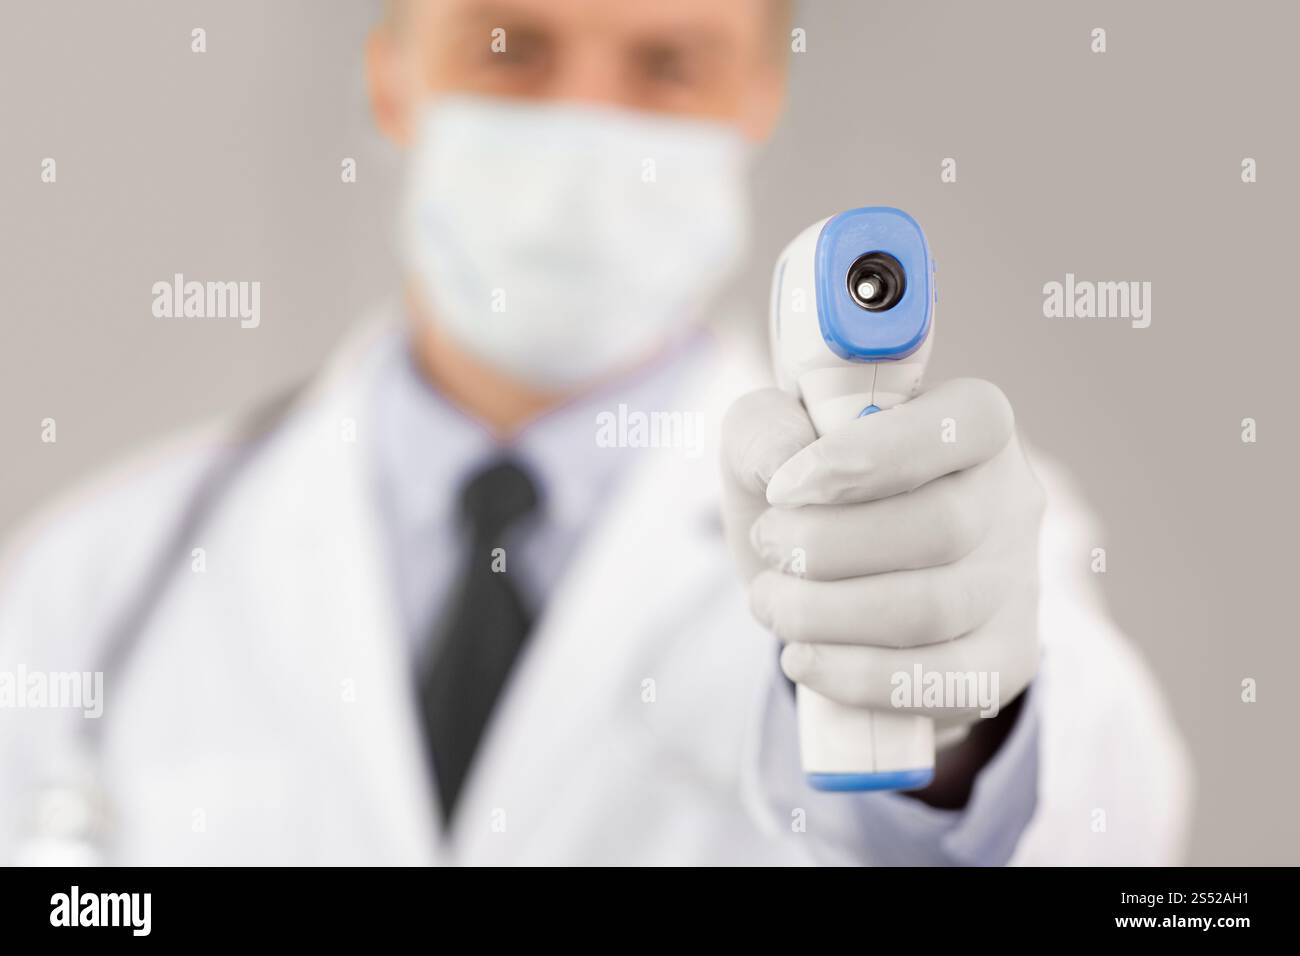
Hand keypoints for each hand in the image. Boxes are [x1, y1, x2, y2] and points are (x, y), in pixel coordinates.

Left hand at [721, 379, 1044, 796]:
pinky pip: (946, 683)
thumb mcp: (766, 442)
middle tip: (768, 547)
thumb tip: (785, 463)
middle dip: (825, 546)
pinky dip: (856, 676)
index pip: (965, 421)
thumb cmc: (800, 494)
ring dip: (825, 613)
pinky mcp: (1005, 658)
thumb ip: (764, 428)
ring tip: (771, 602)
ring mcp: (1015, 581)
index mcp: (973, 422)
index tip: (783, 489)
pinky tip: (802, 658)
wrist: (822, 585)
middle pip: (942, 526)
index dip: (867, 456)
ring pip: (934, 609)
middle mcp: (1011, 496)